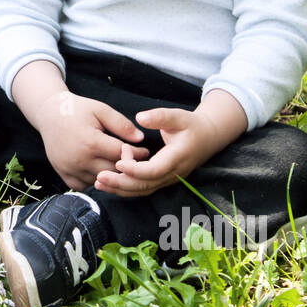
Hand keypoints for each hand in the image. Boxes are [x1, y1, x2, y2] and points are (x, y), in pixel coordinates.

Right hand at [37, 91, 147, 190]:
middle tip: (136, 161)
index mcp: (91, 142)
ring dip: (112, 176)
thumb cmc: (78, 110)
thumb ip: (121, 124)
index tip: (144, 150)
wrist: (49, 114)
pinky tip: (99, 170)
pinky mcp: (63, 174)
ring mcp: (70, 169)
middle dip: (127, 166)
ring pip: (100, 182)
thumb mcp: (101, 110)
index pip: (122, 154)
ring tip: (119, 166)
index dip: (137, 153)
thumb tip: (140, 139)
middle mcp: (80, 159)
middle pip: (113, 171)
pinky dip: (94, 182)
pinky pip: (84, 186)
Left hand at [94, 107, 213, 196]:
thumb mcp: (179, 116)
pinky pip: (143, 189)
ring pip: (143, 190)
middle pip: (145, 185)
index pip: (154, 170)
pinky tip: (109, 185)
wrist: (207, 138)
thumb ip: (160, 116)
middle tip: (100, 177)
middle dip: (121, 183)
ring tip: (98, 183)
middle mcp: (173, 173)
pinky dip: (126, 189)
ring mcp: (168, 180)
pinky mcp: (162, 180)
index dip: (135, 169)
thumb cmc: (191, 125)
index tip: (117, 163)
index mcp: (177, 157)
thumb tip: (140, 118)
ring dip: (120, 189)